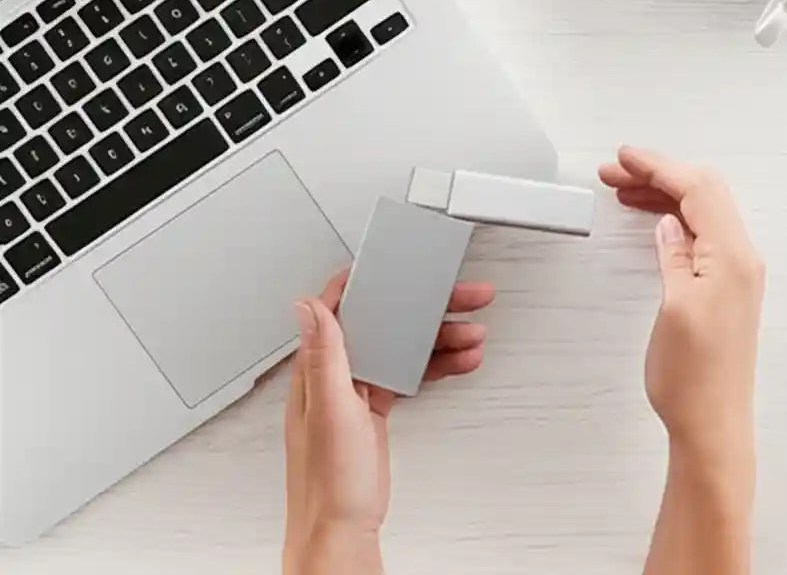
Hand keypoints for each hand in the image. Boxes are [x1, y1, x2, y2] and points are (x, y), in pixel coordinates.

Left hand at [283, 269, 494, 574]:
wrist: (341, 528)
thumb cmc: (328, 481)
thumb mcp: (330, 410)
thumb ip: (324, 356)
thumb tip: (308, 306)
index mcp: (318, 368)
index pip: (341, 309)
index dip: (368, 283)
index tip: (394, 264)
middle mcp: (336, 374)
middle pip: (385, 325)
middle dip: (423, 307)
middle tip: (462, 295)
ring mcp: (358, 391)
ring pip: (403, 349)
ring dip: (438, 338)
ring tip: (472, 332)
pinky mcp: (376, 408)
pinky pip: (410, 374)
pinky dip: (436, 365)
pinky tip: (459, 360)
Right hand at [599, 146, 765, 456]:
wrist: (712, 425)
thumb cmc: (693, 379)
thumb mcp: (674, 307)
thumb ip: (674, 256)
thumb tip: (669, 221)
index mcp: (733, 257)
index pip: (697, 190)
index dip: (658, 166)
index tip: (624, 156)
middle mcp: (742, 260)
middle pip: (703, 192)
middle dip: (660, 174)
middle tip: (615, 171)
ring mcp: (737, 274)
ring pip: (702, 213)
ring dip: (665, 196)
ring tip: (623, 190)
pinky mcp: (726, 290)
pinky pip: (703, 236)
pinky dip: (675, 220)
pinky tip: (652, 222)